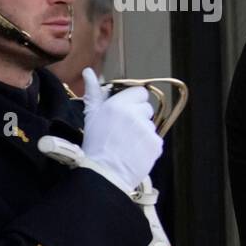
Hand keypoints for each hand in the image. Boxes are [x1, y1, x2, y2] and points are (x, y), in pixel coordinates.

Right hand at [81, 69, 161, 191]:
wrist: (104, 173)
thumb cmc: (95, 145)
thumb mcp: (91, 116)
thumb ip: (94, 93)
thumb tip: (89, 72)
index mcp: (118, 105)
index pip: (140, 92)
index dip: (133, 101)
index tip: (126, 110)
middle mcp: (135, 114)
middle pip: (146, 108)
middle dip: (138, 116)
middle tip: (124, 129)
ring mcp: (147, 130)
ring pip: (150, 124)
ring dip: (142, 131)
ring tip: (127, 143)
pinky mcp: (156, 144)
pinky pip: (156, 139)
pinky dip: (148, 145)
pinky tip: (134, 151)